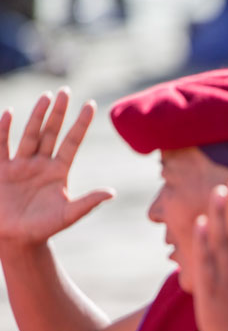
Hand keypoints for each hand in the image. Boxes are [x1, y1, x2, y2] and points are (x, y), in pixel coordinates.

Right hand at [0, 90, 111, 246]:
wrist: (17, 239)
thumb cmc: (45, 228)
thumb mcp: (69, 214)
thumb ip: (88, 202)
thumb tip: (112, 193)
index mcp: (59, 172)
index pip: (72, 142)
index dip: (81, 124)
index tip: (91, 104)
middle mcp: (41, 164)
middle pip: (51, 133)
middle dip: (58, 113)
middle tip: (65, 91)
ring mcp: (21, 165)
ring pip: (30, 135)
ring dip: (37, 116)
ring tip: (46, 96)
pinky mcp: (1, 170)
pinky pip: (1, 146)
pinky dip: (4, 130)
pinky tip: (9, 113)